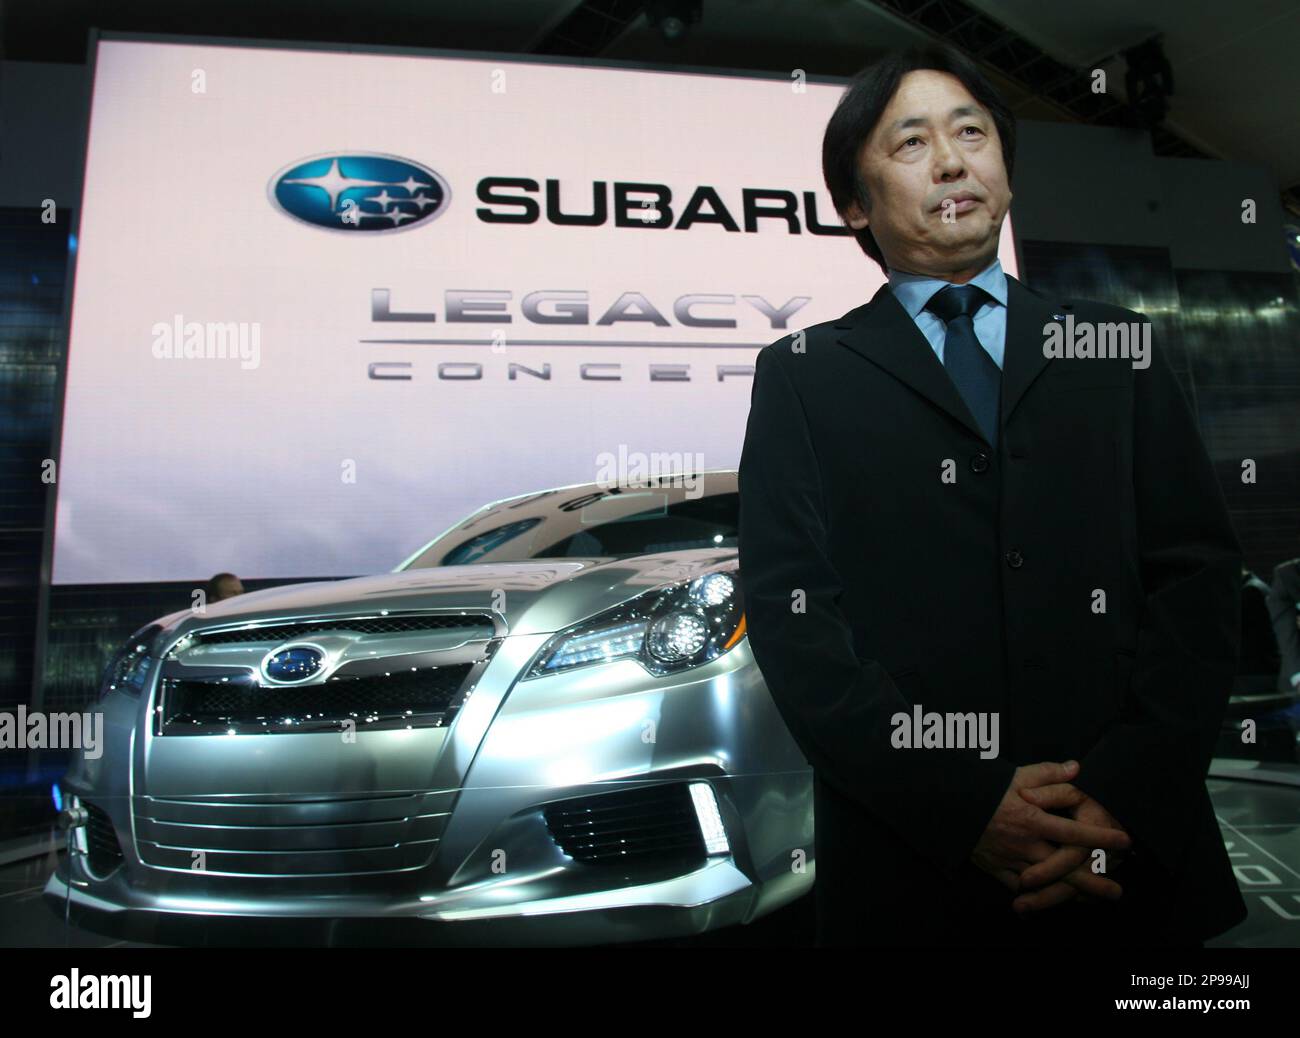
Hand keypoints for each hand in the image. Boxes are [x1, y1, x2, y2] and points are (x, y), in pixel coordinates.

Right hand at [970, 761, 1130, 894]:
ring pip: (1046, 882)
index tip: (1123, 840)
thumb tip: (1077, 768)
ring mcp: (1010, 859)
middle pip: (1065, 867)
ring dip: (1071, 893)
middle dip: (1094, 880)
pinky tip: (1051, 900)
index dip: (1101, 836)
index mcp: (1032, 818)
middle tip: (1117, 891)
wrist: (945, 804)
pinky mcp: (996, 868)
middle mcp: (1024, 843)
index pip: (1074, 830)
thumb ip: (1049, 773)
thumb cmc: (982, 788)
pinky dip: (1037, 897)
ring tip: (1093, 901)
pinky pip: (1020, 888)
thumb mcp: (1015, 774)